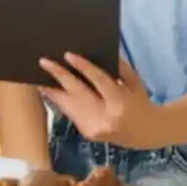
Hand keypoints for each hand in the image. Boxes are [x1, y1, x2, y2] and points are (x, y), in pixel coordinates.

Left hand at [38, 54, 161, 150]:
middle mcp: (105, 118)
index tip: (68, 55)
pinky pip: (70, 113)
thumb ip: (118, 67)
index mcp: (120, 103)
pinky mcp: (87, 133)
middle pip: (77, 93)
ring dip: (52, 90)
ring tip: (39, 76)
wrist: (147, 133)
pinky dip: (60, 101)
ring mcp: (94, 128)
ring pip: (68, 105)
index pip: (98, 81)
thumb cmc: (140, 102)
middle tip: (44, 62)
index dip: (83, 67)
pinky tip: (50, 90)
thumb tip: (96, 52)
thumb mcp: (134, 82)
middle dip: (59, 76)